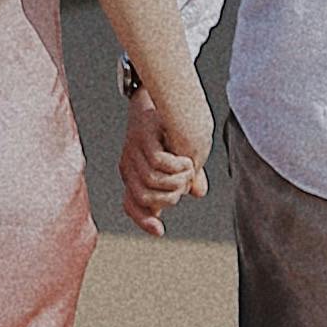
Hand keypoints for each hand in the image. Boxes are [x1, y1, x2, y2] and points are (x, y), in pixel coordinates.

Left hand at [119, 91, 209, 234]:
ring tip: (187, 168)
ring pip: (152, 183)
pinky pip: (158, 164)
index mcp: (133, 173)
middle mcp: (129, 163)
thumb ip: (186, 175)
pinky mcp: (143, 136)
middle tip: (185, 181)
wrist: (164, 96)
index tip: (160, 231)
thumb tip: (197, 193)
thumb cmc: (171, 128)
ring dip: (176, 181)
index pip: (131, 205)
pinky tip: (186, 160)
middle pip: (146, 198)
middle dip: (171, 196)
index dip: (143, 220)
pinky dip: (176, 167)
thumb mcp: (180, 156)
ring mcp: (133, 149)